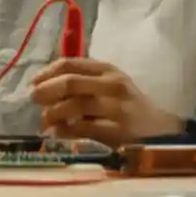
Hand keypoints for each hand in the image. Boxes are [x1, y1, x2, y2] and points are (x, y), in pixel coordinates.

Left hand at [29, 59, 182, 146]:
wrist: (162, 132)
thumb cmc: (129, 107)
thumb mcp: (111, 85)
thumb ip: (84, 80)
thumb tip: (44, 84)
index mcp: (108, 70)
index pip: (71, 63)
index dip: (47, 72)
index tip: (34, 82)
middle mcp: (113, 86)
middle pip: (70, 82)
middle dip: (46, 90)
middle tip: (34, 99)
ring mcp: (116, 109)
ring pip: (73, 106)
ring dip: (52, 113)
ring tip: (46, 120)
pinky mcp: (116, 132)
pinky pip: (81, 129)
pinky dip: (64, 130)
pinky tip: (58, 132)